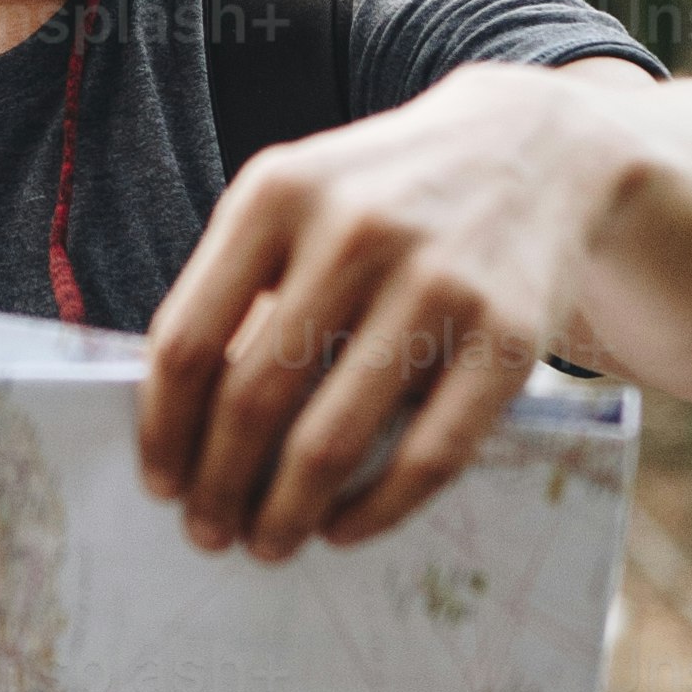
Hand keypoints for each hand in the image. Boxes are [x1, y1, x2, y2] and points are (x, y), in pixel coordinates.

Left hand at [137, 62, 634, 560]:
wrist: (530, 149)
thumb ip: (242, 291)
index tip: (160, 483)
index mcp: (278, 195)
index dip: (164, 429)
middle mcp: (355, 232)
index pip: (188, 340)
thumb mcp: (300, 204)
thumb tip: (184, 427)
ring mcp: (439, 283)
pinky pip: (426, 456)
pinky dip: (374, 511)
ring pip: (332, 438)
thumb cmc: (382, 196)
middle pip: (253, 398)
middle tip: (208, 532)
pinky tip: (343, 530)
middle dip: (219, 486)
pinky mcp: (508, 336)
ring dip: (286, 512)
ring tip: (268, 542)